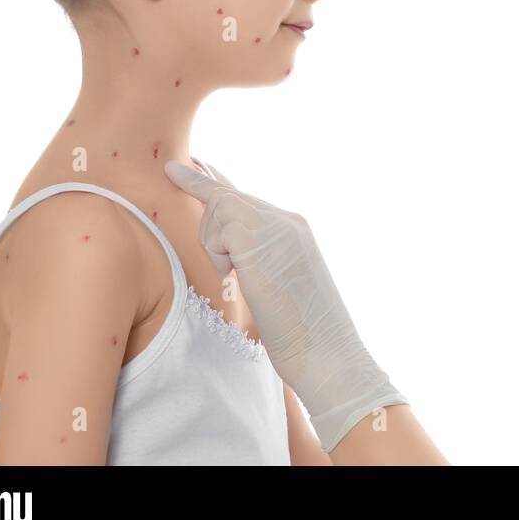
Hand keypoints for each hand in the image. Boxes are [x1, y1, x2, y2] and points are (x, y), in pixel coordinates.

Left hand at [164, 159, 407, 451]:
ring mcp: (275, 226)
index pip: (244, 197)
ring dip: (217, 250)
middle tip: (222, 258)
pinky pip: (218, 233)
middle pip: (225, 200)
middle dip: (209, 229)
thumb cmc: (303, 333)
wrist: (328, 353)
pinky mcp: (257, 240)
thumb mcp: (281, 284)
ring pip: (219, 212)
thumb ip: (260, 259)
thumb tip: (231, 253)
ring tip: (245, 282)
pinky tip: (241, 278)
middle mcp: (287, 220)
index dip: (211, 182)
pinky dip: (220, 257)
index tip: (189, 166)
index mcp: (294, 228)